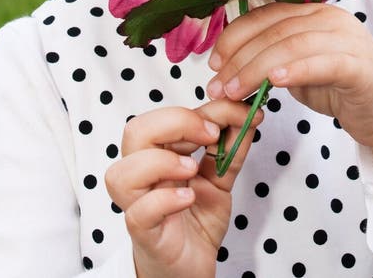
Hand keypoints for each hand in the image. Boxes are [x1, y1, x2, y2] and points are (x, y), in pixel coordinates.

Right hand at [105, 100, 262, 277]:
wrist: (192, 266)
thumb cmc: (197, 218)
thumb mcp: (220, 177)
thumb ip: (231, 147)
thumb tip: (249, 116)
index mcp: (159, 154)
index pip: (161, 117)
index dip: (195, 110)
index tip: (229, 114)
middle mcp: (144, 175)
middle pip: (135, 132)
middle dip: (175, 123)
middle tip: (209, 134)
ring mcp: (140, 204)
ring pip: (124, 172)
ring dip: (162, 163)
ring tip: (192, 170)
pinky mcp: (145, 233)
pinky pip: (140, 212)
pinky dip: (164, 199)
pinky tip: (187, 198)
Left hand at [206, 2, 372, 151]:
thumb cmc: (339, 86)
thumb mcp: (299, 67)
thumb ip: (272, 56)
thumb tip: (227, 63)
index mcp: (313, 12)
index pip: (266, 14)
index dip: (235, 36)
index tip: (213, 62)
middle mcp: (330, 17)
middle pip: (275, 30)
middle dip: (240, 57)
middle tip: (217, 85)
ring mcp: (348, 38)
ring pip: (292, 45)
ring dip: (256, 68)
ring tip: (234, 91)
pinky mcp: (361, 65)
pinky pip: (323, 62)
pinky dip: (295, 70)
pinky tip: (273, 82)